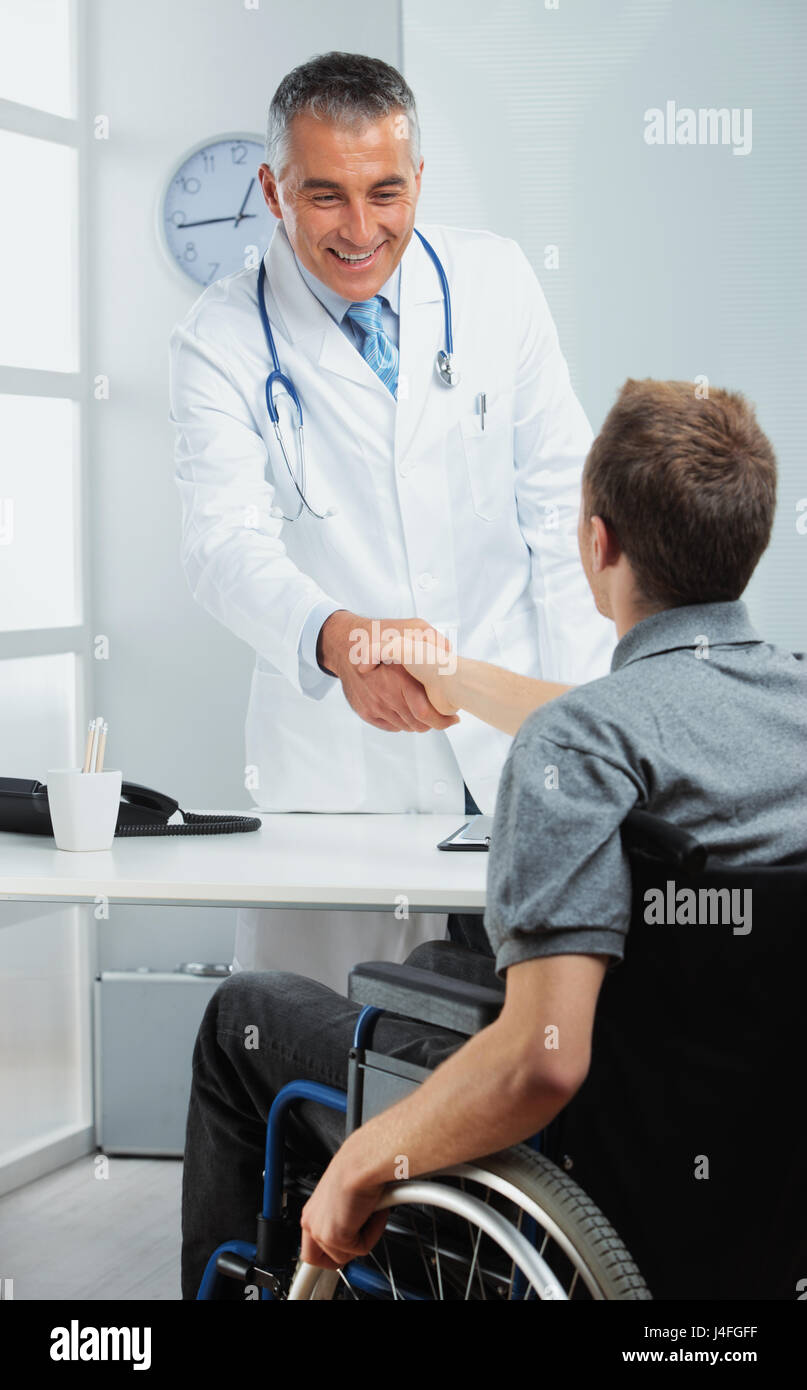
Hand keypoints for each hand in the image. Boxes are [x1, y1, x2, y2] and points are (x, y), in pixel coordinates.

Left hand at [299, 1149, 387, 1270]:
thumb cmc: (358, 1167)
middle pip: (317, 1260)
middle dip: (342, 1255)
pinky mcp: (335, 1237)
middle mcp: (311, 1222)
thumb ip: (342, 1215)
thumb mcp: (344, 1195)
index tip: (338, 1252)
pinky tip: (373, 1212)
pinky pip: (361, 1249)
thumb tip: (356, 1223)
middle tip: (360, 1238)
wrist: (363, 1161)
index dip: (328, 1250)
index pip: (311, 1245)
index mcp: (312, 1212)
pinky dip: (373, 1232)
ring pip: (344, 1256)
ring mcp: (321, 1232)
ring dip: (363, 1238)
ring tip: (370, 1213)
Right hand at [318, 611, 459, 732]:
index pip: (424, 713)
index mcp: (399, 680)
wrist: (344, 645)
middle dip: (434, 723)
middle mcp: (385, 697)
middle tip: (443, 716)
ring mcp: (374, 707)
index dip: (443, 720)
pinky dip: (401, 722)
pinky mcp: (365, 712)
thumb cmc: (378, 636)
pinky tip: (406, 710)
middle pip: (417, 724)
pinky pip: (390, 726)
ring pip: (405, 727)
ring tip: (425, 711)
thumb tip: (449, 650)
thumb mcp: (409, 627)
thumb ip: (432, 638)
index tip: (453, 718)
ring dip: (418, 722)